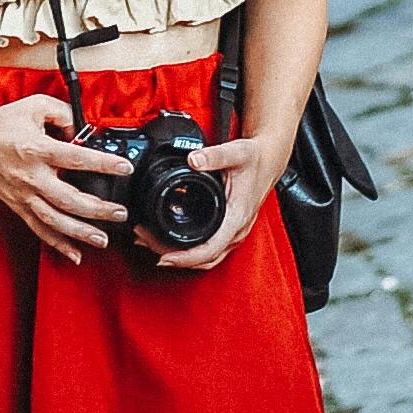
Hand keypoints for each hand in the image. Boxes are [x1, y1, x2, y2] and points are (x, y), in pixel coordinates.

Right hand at [0, 89, 130, 265]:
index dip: (103, 163)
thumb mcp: (36, 106)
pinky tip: (75, 254)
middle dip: (98, 209)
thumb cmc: (2, 122)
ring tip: (102, 239)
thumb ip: (63, 113)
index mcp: (36, 149)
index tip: (125, 167)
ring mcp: (23, 194)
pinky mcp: (18, 205)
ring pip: (54, 220)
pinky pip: (39, 228)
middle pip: (68, 198)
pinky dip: (57, 243)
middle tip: (120, 212)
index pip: (76, 158)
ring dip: (80, 232)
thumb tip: (82, 129)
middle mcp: (31, 176)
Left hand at [148, 127, 291, 277]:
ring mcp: (234, 233)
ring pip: (206, 258)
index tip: (163, 257)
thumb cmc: (254, 159)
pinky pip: (209, 251)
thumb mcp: (237, 152)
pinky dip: (189, 252)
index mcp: (237, 217)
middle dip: (174, 258)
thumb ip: (214, 155)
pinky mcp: (229, 231)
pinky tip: (170, 241)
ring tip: (150, 243)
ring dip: (179, 257)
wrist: (267, 160)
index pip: (210, 250)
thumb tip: (193, 159)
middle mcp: (236, 231)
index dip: (185, 258)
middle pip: (203, 259)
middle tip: (145, 243)